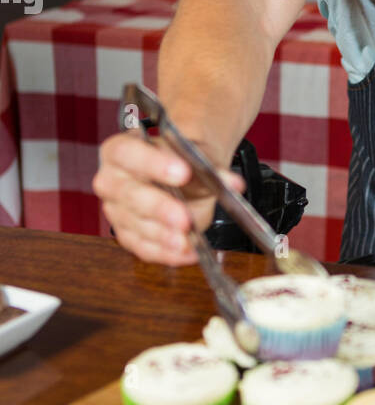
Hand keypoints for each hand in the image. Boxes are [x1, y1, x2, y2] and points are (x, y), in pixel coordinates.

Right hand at [93, 132, 245, 265]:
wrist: (184, 176)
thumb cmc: (180, 161)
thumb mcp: (194, 156)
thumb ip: (210, 168)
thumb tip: (233, 183)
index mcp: (120, 150)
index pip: (127, 154)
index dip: (153, 164)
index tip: (182, 172)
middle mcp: (112, 181)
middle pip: (128, 194)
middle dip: (159, 208)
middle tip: (183, 218)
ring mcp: (117, 211)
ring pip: (134, 226)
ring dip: (163, 236)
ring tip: (186, 240)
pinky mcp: (128, 235)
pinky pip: (143, 248)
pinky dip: (167, 253)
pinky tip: (187, 252)